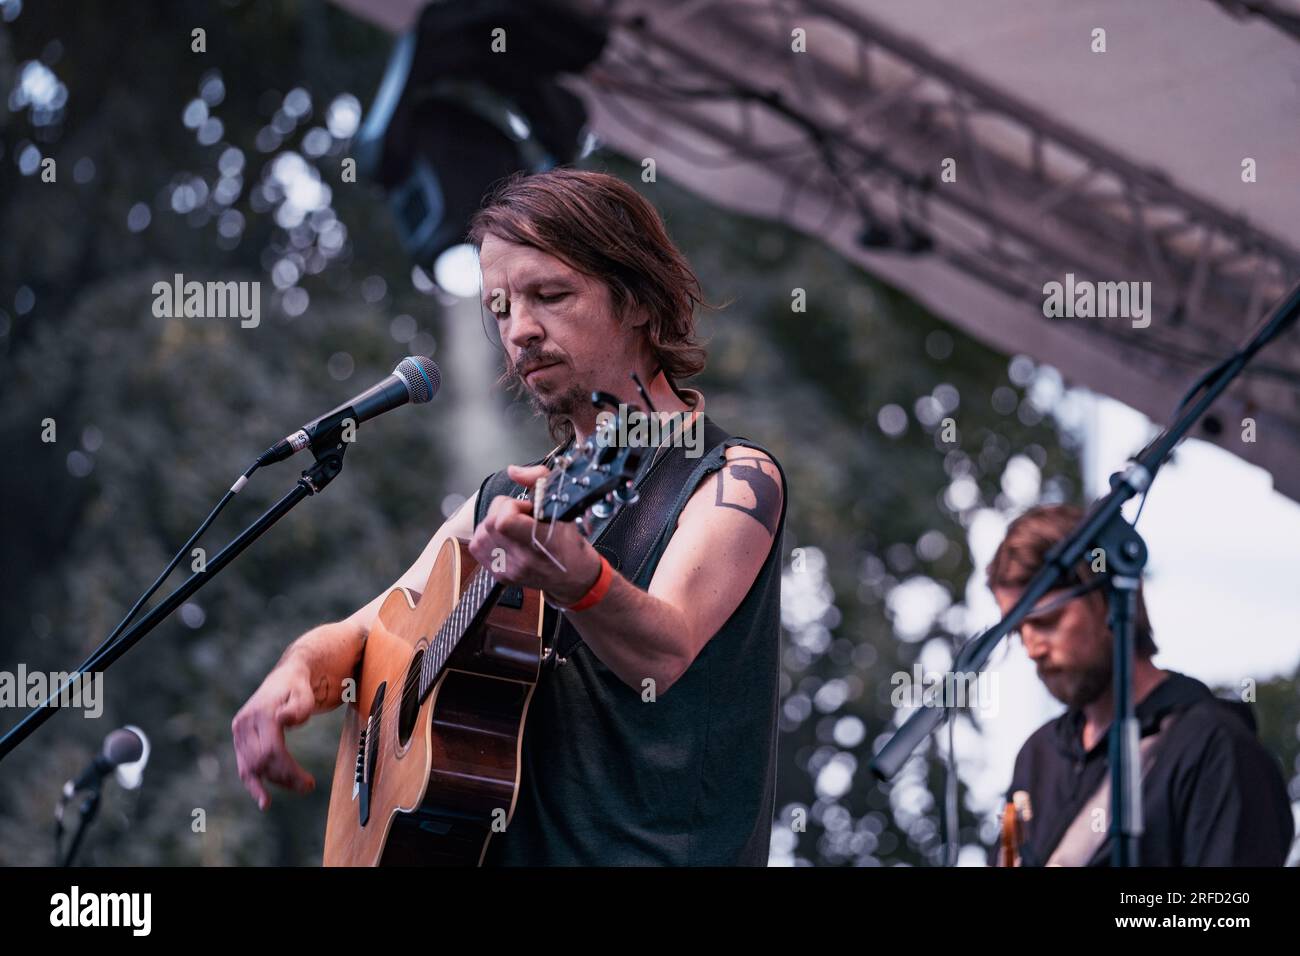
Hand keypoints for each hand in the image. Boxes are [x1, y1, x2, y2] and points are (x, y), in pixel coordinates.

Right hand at [231, 658, 316, 809]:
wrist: (284, 679)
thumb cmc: (298, 688)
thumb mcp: (304, 693)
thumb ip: (299, 707)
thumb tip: (285, 719)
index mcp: (261, 713)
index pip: (272, 751)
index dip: (289, 770)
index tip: (309, 783)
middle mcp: (245, 723)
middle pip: (262, 762)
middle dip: (285, 778)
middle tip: (308, 787)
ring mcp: (239, 731)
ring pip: (253, 767)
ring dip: (275, 782)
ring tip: (299, 788)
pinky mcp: (240, 739)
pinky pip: (244, 766)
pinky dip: (253, 785)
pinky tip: (264, 801)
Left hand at [468, 463, 602, 606]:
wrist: (571, 574)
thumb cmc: (567, 541)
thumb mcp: (562, 505)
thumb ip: (538, 480)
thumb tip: (513, 471)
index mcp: (543, 542)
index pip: (504, 521)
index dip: (511, 506)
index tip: (525, 508)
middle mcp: (524, 560)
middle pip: (490, 523)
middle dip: (502, 510)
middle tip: (520, 515)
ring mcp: (510, 569)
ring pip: (481, 533)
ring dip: (493, 524)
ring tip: (512, 527)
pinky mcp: (500, 575)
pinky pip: (478, 547)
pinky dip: (487, 536)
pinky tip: (503, 537)